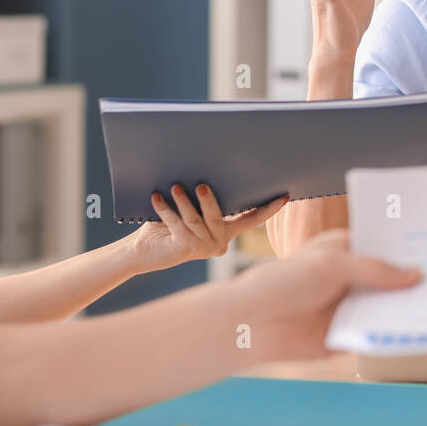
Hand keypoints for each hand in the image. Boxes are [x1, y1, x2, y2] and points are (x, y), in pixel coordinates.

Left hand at [128, 184, 288, 272]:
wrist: (141, 251)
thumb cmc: (165, 226)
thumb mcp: (189, 210)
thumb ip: (201, 201)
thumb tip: (208, 173)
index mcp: (224, 233)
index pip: (251, 220)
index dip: (268, 209)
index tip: (285, 196)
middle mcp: (218, 243)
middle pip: (217, 217)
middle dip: (209, 201)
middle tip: (201, 185)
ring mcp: (202, 249)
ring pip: (195, 219)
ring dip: (183, 201)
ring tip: (175, 187)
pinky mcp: (184, 249)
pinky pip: (176, 224)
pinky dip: (165, 209)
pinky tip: (157, 197)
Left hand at [241, 228, 420, 358]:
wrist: (256, 324)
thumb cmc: (285, 282)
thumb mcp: (332, 264)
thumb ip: (374, 269)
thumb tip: (415, 275)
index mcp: (349, 249)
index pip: (388, 244)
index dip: (412, 246)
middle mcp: (355, 276)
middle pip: (394, 276)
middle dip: (418, 277)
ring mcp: (355, 304)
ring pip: (391, 304)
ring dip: (412, 305)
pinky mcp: (352, 332)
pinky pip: (380, 330)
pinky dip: (397, 330)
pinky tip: (422, 327)